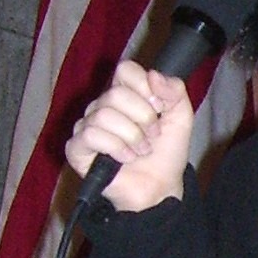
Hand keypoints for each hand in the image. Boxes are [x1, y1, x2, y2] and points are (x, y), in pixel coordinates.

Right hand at [65, 62, 193, 210]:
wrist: (160, 187)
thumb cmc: (165, 153)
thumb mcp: (180, 117)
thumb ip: (174, 90)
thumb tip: (153, 75)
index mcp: (125, 94)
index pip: (125, 69)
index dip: (144, 86)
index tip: (159, 107)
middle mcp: (102, 106)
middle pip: (116, 93)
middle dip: (144, 118)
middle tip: (152, 136)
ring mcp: (86, 126)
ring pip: (104, 114)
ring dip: (132, 137)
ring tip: (141, 150)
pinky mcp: (76, 149)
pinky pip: (90, 135)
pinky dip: (116, 148)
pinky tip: (125, 158)